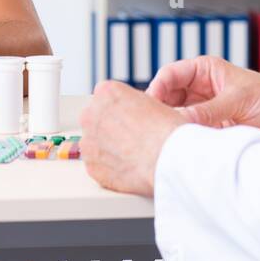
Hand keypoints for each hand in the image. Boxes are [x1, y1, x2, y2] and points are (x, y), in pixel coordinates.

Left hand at [79, 80, 186, 196]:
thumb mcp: (152, 102)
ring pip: (95, 143)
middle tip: (131, 139)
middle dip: (110, 128)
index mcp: (106, 92)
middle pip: (96, 119)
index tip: (131, 119)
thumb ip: (132, 105)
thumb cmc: (167, 131)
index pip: (105, 97)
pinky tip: (127, 168)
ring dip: (108, 148)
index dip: (121, 110)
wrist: (170, 160)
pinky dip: (109, 167)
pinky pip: (97, 164)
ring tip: (132, 156)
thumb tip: (130, 114)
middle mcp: (91, 114)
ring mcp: (88, 141)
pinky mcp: (91, 165)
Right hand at [148, 55, 259, 133]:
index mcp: (205, 71)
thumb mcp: (239, 100)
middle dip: (160, 109)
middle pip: (167, 97)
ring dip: (171, 126)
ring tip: (166, 137)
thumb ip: (208, 110)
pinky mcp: (209, 130)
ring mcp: (203, 111)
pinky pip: (189, 133)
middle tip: (154, 125)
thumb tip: (179, 121)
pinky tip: (180, 146)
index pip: (170, 75)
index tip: (151, 104)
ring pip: (175, 116)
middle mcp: (200, 90)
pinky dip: (183, 139)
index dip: (157, 87)